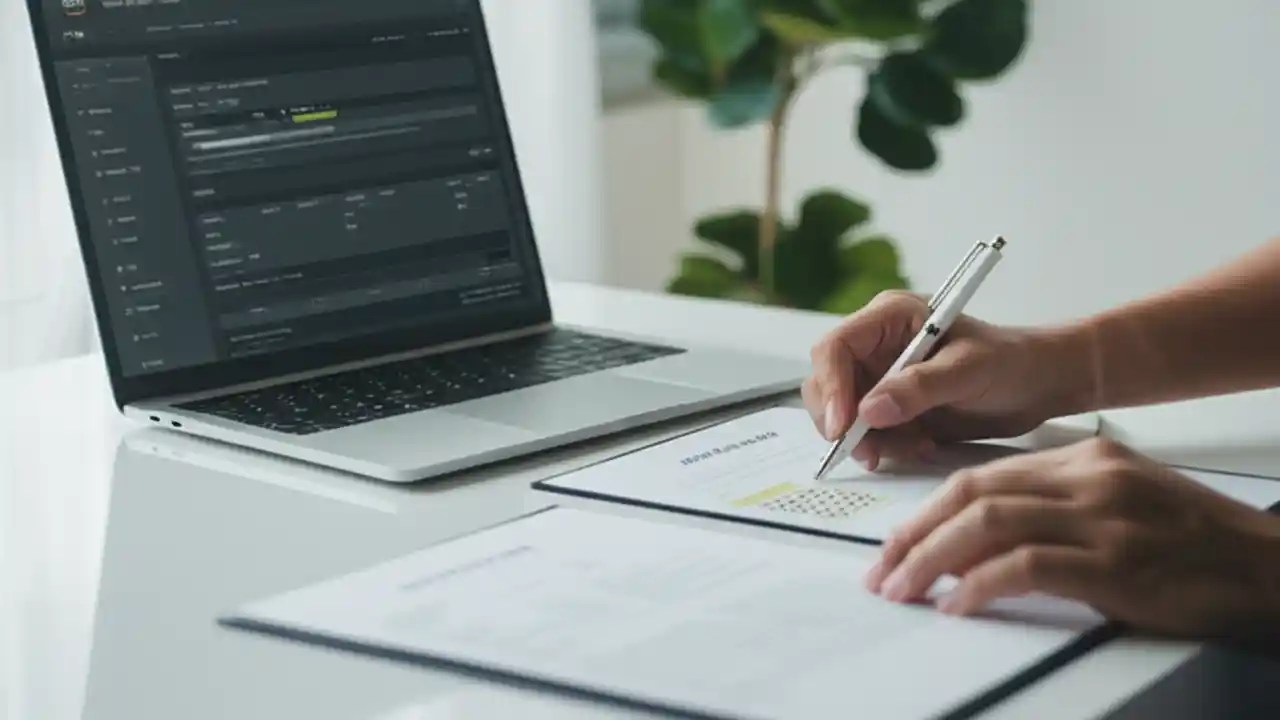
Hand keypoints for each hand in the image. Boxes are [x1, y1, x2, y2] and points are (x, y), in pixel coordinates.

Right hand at [803, 291, 1081, 469]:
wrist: (1038, 386)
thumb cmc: (1012, 362)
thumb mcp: (970, 370)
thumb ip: (919, 387)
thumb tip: (868, 410)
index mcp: (889, 317)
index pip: (836, 348)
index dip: (831, 386)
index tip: (843, 425)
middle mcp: (876, 345)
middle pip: (826, 382)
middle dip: (842, 421)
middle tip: (869, 451)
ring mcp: (880, 376)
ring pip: (841, 413)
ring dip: (867, 439)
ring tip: (914, 445)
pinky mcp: (889, 406)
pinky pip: (865, 432)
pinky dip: (885, 447)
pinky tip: (919, 445)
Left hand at [866, 438, 1279, 637]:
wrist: (1269, 568)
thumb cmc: (1194, 544)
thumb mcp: (1122, 502)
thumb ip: (1059, 505)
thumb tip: (981, 533)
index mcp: (1083, 458)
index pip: (980, 477)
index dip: (928, 512)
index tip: (897, 543)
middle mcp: (1087, 477)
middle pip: (971, 494)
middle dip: (914, 534)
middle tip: (883, 570)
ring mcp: (1102, 517)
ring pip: (986, 525)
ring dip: (931, 560)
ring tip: (903, 590)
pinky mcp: (1116, 562)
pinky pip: (1025, 566)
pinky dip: (980, 585)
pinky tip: (957, 605)